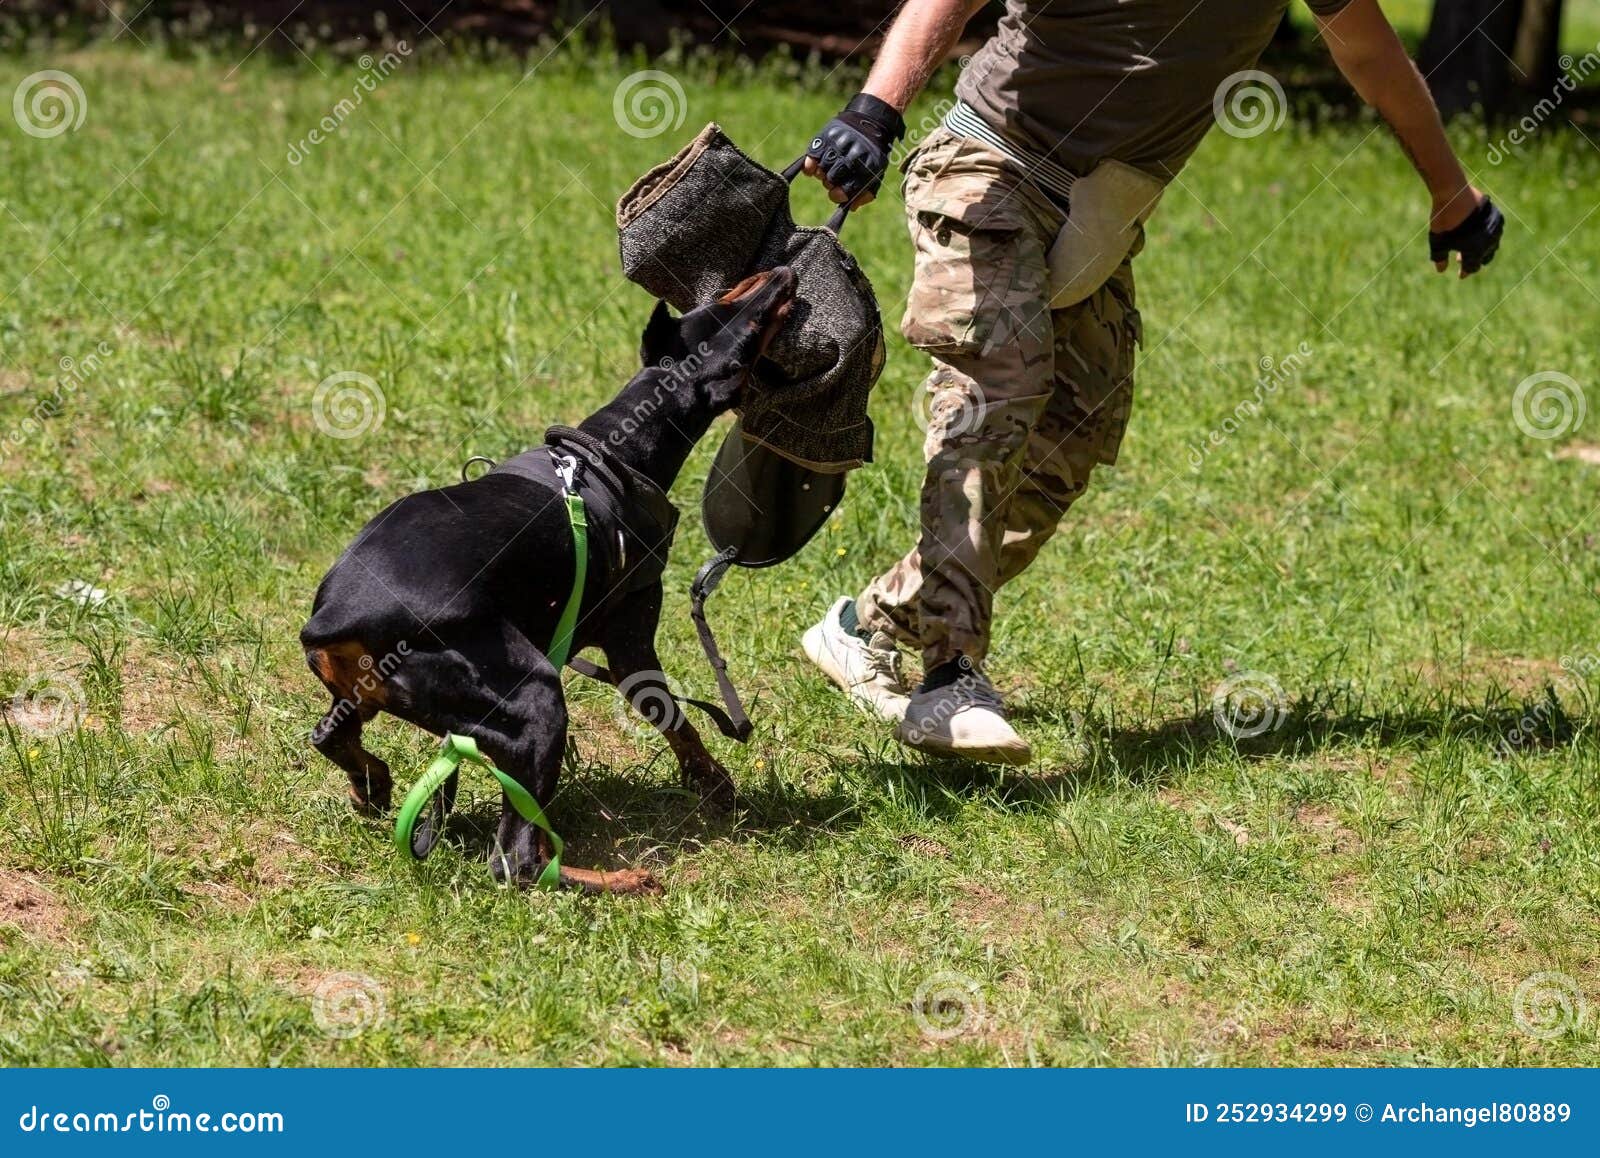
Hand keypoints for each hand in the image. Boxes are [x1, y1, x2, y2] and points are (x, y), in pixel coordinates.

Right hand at [803, 92, 904, 208]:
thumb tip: (850, 207)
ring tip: (825, 171)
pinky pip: (812, 154)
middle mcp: (852, 154)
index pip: (847, 189)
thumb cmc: (870, 154)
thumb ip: (865, 193)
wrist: (870, 120)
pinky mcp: (828, 134)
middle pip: (831, 179)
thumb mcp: (875, 173)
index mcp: (866, 166)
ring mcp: (839, 143)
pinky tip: (812, 168)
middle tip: (832, 179)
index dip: (839, 195)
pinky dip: (809, 164)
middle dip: (829, 183)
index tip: (837, 194)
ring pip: (821, 167)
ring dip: (821, 173)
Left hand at [1428, 189, 1503, 277]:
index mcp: (1476, 251)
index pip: (1473, 266)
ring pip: (1492, 243)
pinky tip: (1478, 233)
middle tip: (1462, 261)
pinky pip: (1494, 230)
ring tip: (1470, 247)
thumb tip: (1441, 270)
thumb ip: (1439, 257)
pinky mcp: (1496, 215)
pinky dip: (1487, 235)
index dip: (1466, 272)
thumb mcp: (1438, 241)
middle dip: (1475, 260)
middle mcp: (1489, 241)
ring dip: (1482, 248)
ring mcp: (1494, 227)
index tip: (1461, 275)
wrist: (1454, 193)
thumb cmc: (1444, 219)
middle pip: (1485, 256)